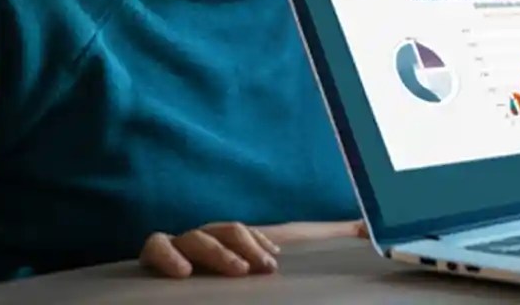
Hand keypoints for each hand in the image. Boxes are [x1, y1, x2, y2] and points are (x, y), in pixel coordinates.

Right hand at [140, 220, 366, 277]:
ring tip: (235, 271)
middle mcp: (207, 238)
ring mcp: (180, 246)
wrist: (201, 293)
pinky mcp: (154, 259)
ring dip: (216, 252)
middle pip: (225, 229)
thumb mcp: (286, 254)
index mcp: (235, 239)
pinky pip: (154, 247)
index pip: (248, 230)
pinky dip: (166, 256)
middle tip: (264, 269)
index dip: (261, 243)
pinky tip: (182, 273)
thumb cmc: (243, 272)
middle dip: (246, 247)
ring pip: (193, 237)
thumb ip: (326, 238)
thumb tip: (365, 226)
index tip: (276, 264)